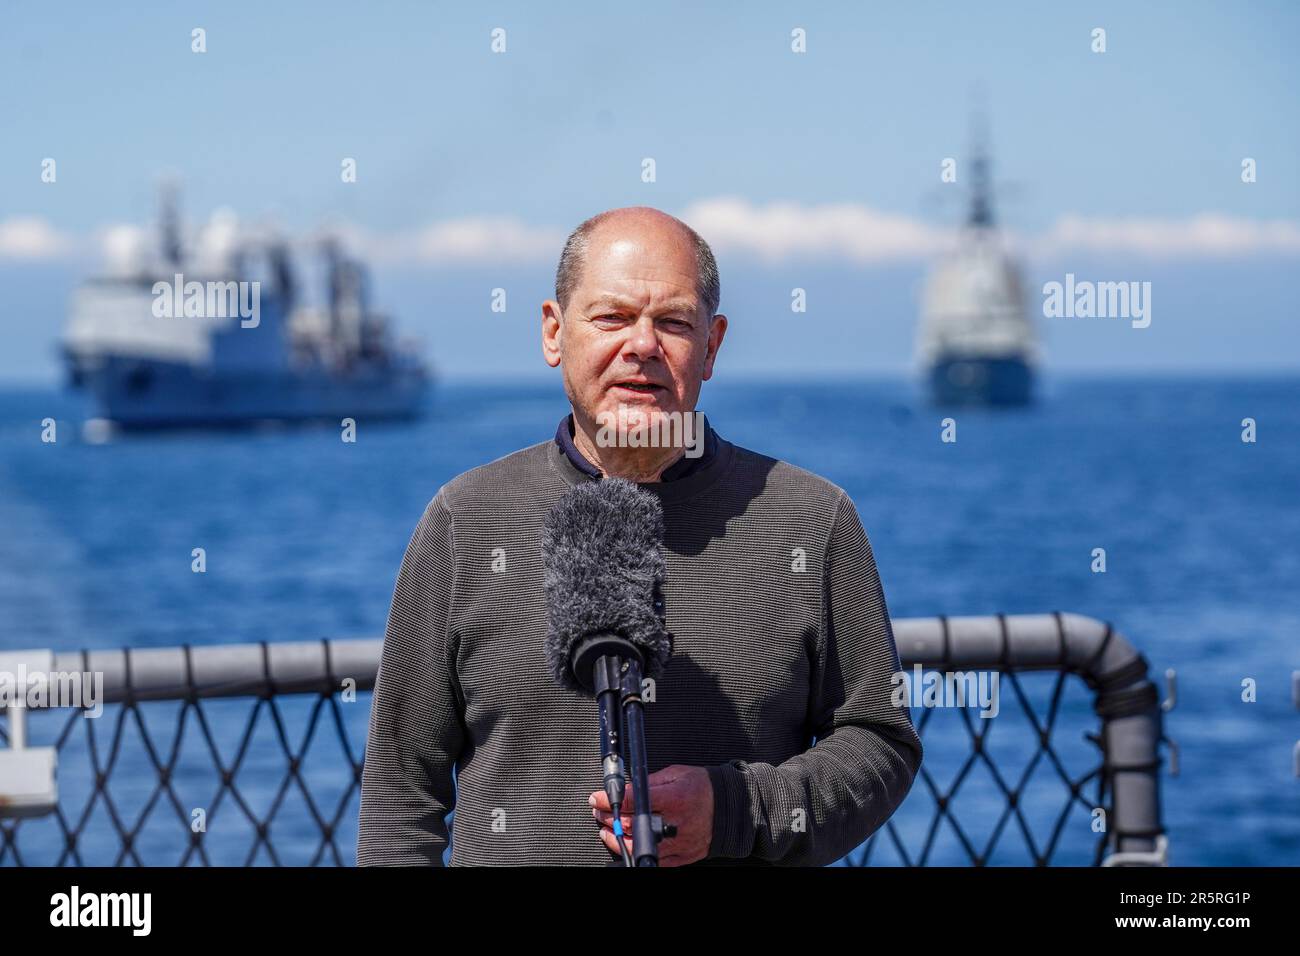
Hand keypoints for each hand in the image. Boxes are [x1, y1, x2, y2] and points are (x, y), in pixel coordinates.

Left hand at [589, 764, 713, 865]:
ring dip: (617, 838)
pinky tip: (624, 846)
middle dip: (609, 817)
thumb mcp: (677, 773)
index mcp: (674, 798)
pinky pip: (655, 861)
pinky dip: (635, 855)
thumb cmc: (705, 788)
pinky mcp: (682, 856)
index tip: (597, 798)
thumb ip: (651, 781)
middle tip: (599, 811)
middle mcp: (675, 822)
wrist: (730, 808)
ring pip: (639, 846)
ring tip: (606, 830)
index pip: (634, 800)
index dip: (611, 799)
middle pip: (632, 824)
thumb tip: (628, 787)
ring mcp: (678, 842)